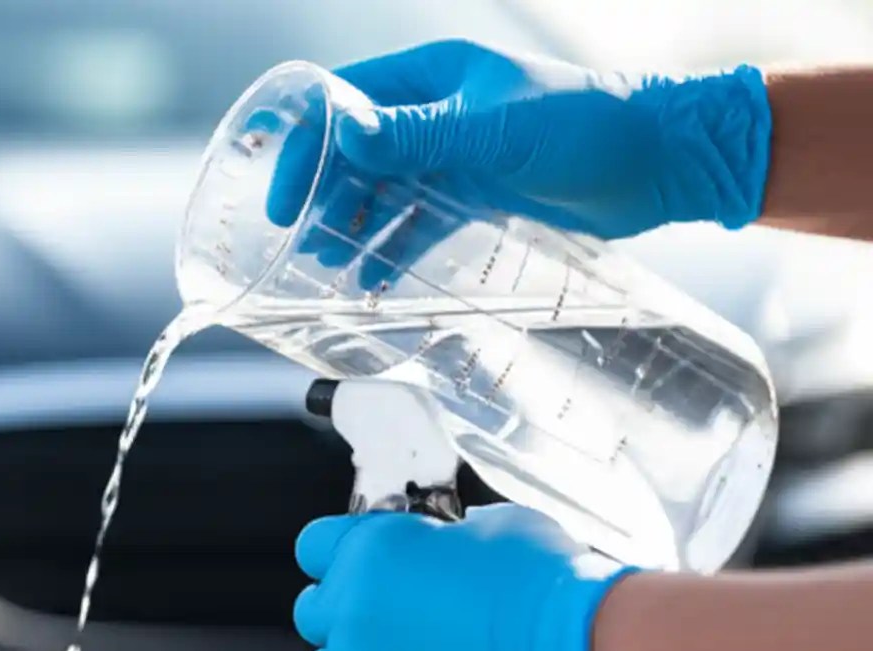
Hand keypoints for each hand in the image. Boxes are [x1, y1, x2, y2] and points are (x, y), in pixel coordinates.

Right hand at [267, 40, 770, 288]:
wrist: (665, 161)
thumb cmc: (591, 125)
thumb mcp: (495, 132)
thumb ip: (417, 138)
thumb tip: (343, 138)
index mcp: (435, 75)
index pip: (347, 103)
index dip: (307, 145)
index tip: (283, 192)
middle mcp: (439, 111)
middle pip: (359, 152)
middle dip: (325, 193)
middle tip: (298, 237)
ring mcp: (459, 153)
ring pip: (387, 190)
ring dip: (355, 223)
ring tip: (329, 263)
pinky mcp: (481, 192)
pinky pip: (423, 219)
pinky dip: (395, 245)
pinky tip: (374, 276)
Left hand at [294, 505, 636, 650]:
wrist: (572, 650)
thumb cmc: (541, 585)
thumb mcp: (489, 528)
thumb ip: (443, 538)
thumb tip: (449, 546)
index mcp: (370, 550)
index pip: (316, 546)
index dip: (342, 554)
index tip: (362, 563)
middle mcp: (353, 608)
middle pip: (315, 612)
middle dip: (348, 613)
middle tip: (390, 618)